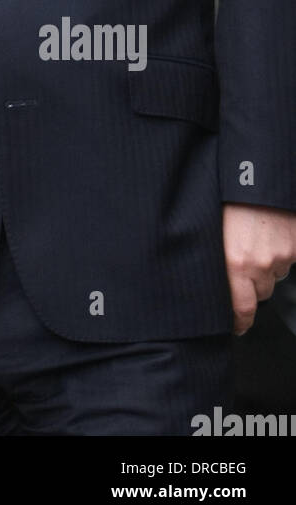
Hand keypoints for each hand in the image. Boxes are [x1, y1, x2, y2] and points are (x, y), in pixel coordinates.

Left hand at [222, 202, 295, 333]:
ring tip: (256, 240)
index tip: (237, 326)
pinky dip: (281, 253)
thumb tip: (217, 282)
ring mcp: (282, 257)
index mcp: (235, 263)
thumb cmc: (230, 198)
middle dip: (252, 283)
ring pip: (275, 276)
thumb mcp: (215, 232)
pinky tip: (270, 235)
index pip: (241, 308)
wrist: (259, 178)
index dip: (239, 322)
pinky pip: (288, 261)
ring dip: (266, 266)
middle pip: (260, 293)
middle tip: (244, 261)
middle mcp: (260, 264)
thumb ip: (222, 260)